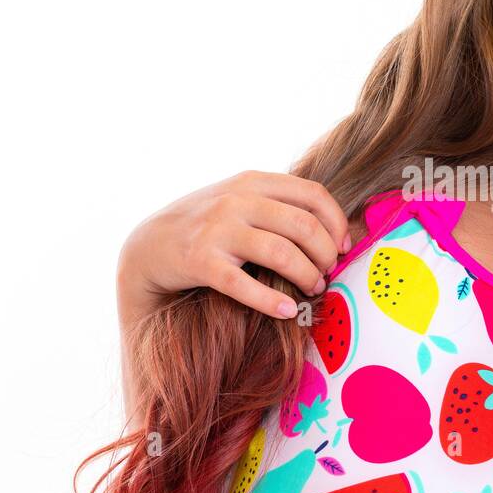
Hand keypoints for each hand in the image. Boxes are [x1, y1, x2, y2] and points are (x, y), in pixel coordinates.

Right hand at [117, 171, 352, 321]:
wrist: (149, 244)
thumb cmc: (208, 225)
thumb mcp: (240, 200)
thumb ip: (278, 205)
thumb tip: (334, 228)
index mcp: (253, 181)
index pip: (312, 193)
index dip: (336, 222)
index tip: (343, 247)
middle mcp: (237, 200)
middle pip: (303, 225)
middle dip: (325, 254)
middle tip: (328, 273)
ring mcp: (218, 230)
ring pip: (281, 253)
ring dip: (307, 276)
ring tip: (314, 290)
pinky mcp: (201, 263)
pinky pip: (245, 285)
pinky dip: (272, 301)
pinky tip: (287, 311)